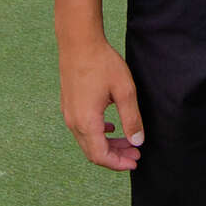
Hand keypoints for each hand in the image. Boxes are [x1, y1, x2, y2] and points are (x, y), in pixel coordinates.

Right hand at [59, 36, 144, 170]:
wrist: (78, 41)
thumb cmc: (102, 63)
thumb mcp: (124, 91)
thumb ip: (131, 119)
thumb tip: (137, 142)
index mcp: (87, 122)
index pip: (101, 156)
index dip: (118, 164)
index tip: (135, 161)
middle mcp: (73, 121)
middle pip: (93, 152)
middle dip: (115, 156)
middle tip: (135, 154)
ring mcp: (68, 113)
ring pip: (87, 141)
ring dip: (108, 145)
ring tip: (128, 141)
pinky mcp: (68, 105)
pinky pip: (82, 129)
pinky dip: (98, 135)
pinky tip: (111, 128)